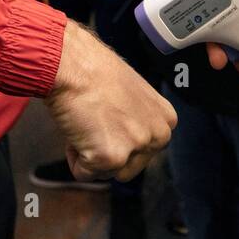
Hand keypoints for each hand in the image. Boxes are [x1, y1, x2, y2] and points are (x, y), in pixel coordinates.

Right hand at [44, 21, 175, 180]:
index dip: (117, 136)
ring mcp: (135, 147)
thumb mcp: (132, 95)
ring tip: (85, 124)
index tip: (106, 116)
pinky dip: (74, 158)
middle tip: (92, 121)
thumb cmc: (94, 70)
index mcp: (166, 120)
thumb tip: (125, 134)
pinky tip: (76, 130)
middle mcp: (158, 135)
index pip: (143, 150)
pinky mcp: (110, 158)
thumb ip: (136, 119)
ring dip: (91, 156)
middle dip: (106, 151)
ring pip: (107, 172)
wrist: (73, 63)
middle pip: (128, 166)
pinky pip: (85, 174)